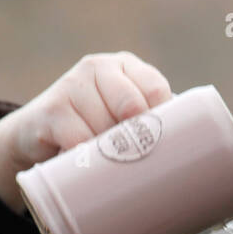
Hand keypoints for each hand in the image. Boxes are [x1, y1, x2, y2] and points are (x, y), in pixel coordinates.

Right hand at [0, 52, 173, 213]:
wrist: (39, 133)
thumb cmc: (95, 130)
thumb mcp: (122, 121)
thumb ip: (150, 126)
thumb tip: (193, 166)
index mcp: (126, 67)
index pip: (155, 88)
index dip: (161, 120)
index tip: (162, 144)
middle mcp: (98, 67)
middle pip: (132, 107)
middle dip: (135, 138)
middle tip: (133, 158)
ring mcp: (72, 85)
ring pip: (106, 127)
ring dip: (110, 152)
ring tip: (106, 160)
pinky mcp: (51, 109)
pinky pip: (79, 140)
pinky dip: (88, 158)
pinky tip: (88, 163)